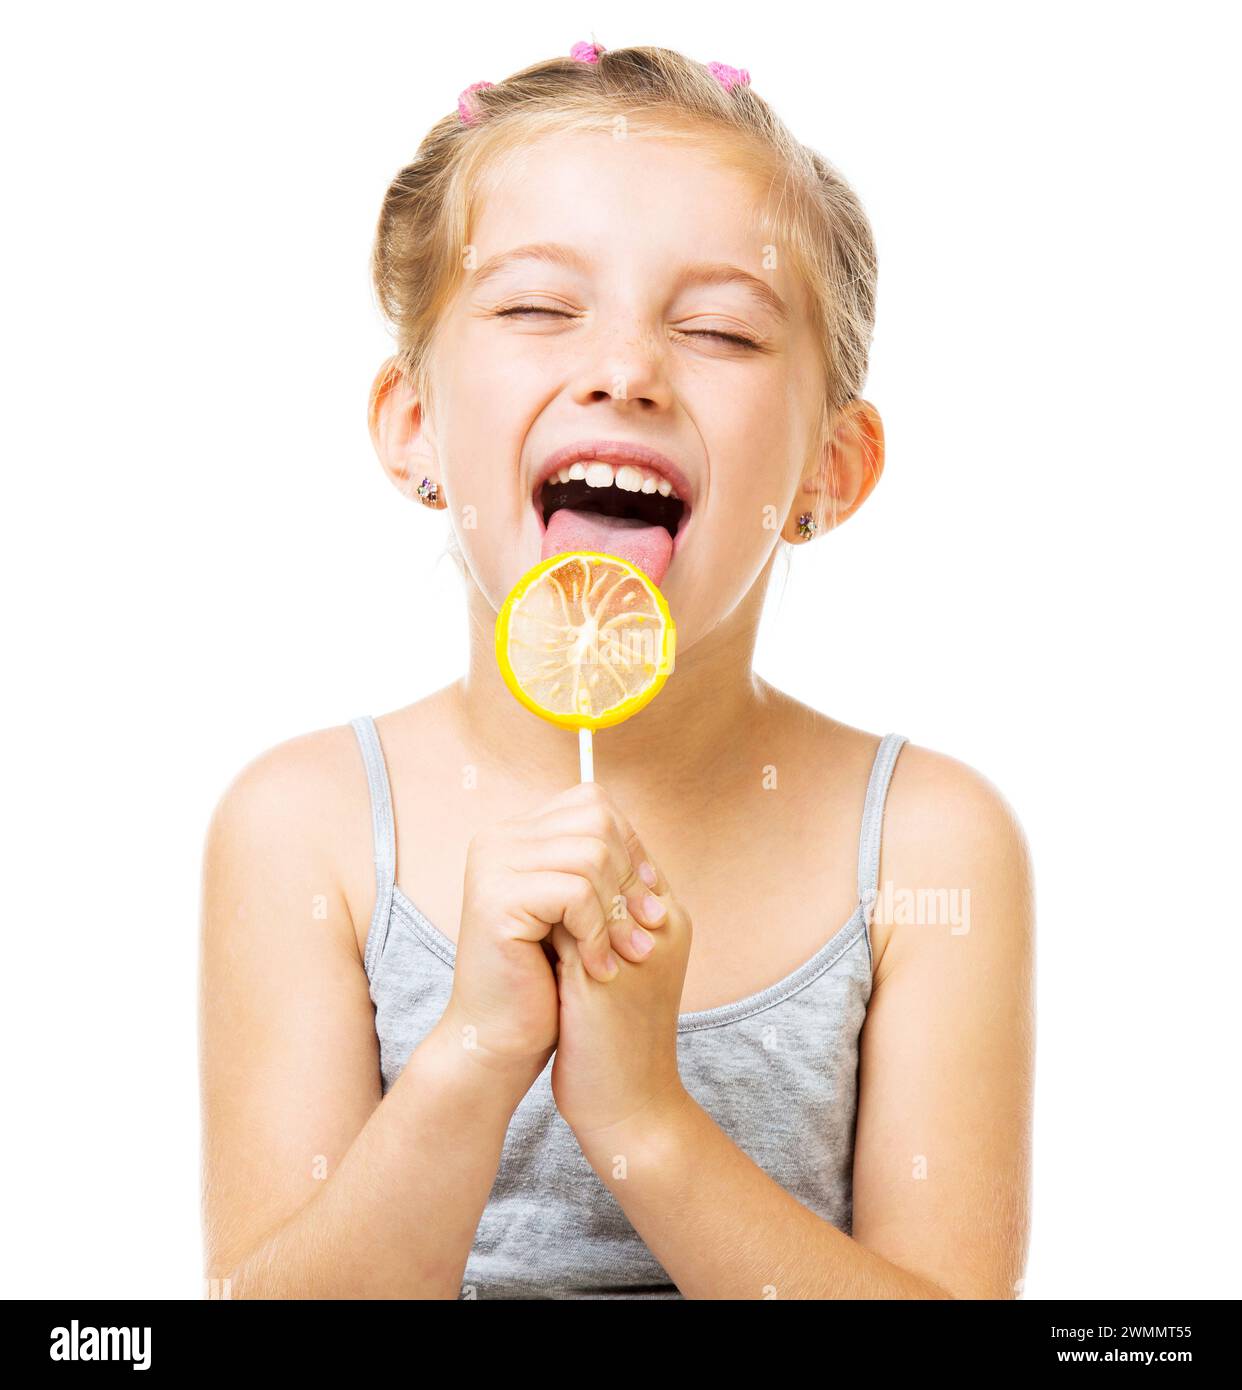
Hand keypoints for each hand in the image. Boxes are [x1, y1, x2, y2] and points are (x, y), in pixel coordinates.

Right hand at [444, 781, 667, 1082]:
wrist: (502, 1040)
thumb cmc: (548, 980)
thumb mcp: (582, 915)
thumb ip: (602, 872)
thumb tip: (643, 848)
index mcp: (517, 835)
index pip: (591, 803)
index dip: (630, 847)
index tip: (648, 900)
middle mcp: (498, 838)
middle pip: (595, 821)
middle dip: (630, 877)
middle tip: (645, 930)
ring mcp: (492, 864)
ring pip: (590, 856)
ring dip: (618, 911)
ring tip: (627, 954)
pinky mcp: (495, 899)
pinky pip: (574, 892)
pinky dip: (598, 932)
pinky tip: (599, 968)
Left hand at [549, 839, 691, 1144]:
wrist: (630, 1106)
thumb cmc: (619, 1037)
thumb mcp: (623, 964)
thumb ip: (604, 916)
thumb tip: (558, 869)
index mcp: (671, 919)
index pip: (624, 852)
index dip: (580, 855)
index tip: (543, 868)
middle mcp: (660, 926)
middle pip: (605, 858)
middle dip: (560, 865)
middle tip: (527, 882)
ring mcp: (634, 948)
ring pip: (581, 885)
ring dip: (547, 892)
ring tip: (523, 908)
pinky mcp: (601, 978)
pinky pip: (563, 923)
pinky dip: (537, 921)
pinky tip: (515, 931)